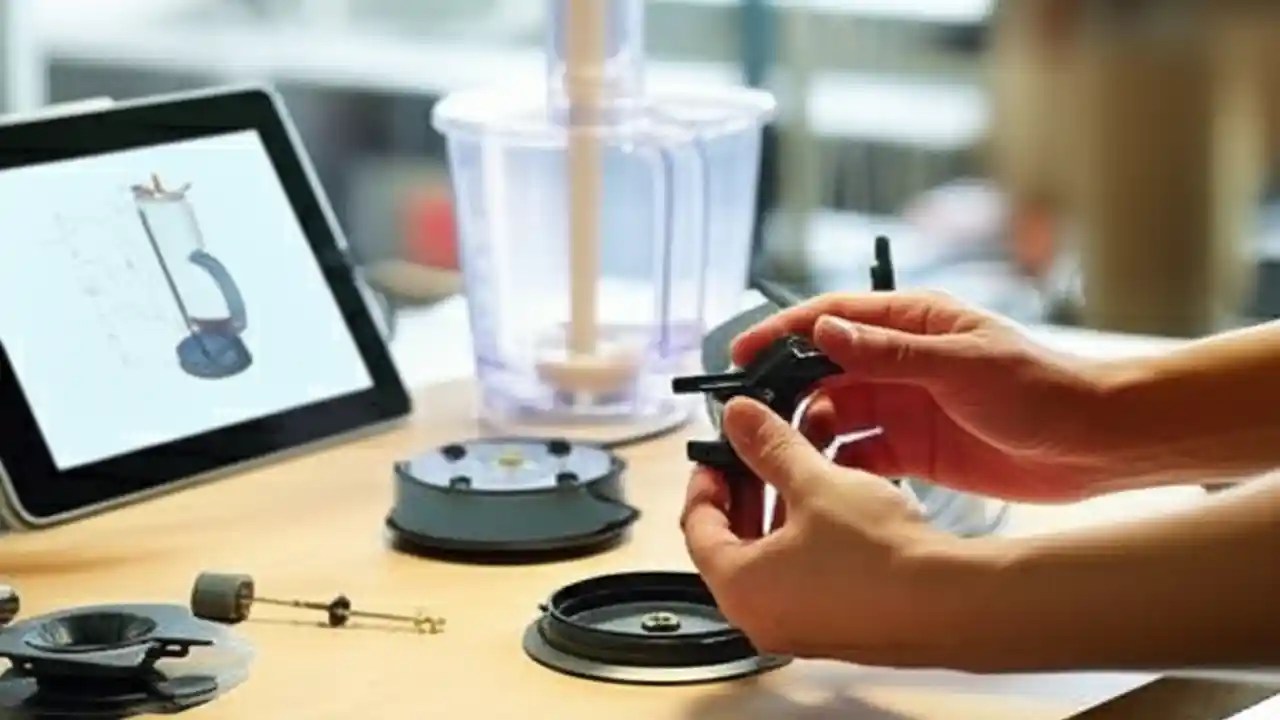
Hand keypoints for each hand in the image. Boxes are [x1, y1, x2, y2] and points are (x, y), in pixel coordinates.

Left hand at [681, 396, 979, 665]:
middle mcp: (762, 617)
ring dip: (783, 507)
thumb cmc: (877, 555)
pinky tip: (837, 499)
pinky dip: (810, 534)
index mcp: (739, 587)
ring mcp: (802, 628)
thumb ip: (770, 447)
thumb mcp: (815, 483)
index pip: (697, 526)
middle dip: (747, 489)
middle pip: (732, 543)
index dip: (705, 479)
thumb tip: (739, 417)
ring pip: (774, 556)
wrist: (950, 603)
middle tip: (759, 452)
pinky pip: (807, 574)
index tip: (718, 451)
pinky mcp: (839, 628)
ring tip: (804, 463)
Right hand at [733, 291, 1122, 501]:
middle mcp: (902, 363)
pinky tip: (823, 478)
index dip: (783, 332)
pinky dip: (839, 466)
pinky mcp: (915, 452)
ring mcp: (906, 407)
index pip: (832, 318)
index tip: (742, 353)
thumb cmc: (1043, 389)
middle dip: (786, 388)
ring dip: (811, 429)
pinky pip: (862, 456)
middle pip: (826, 369)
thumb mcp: (962, 365)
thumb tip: (826, 332)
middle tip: (750, 413)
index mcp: (914, 323)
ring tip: (786, 450)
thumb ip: (890, 352)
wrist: (1096, 444)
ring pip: (838, 415)